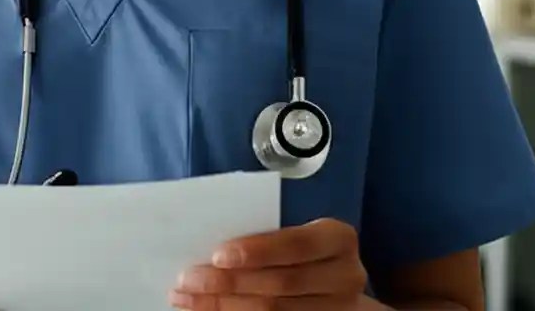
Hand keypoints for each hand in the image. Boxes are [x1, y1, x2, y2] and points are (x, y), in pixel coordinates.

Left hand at [170, 218, 368, 309]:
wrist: (331, 283)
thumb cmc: (297, 247)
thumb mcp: (290, 232)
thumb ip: (261, 235)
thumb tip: (204, 242)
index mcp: (338, 239)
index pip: (297, 244)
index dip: (258, 251)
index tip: (217, 256)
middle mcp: (346, 276)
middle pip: (283, 284)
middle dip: (229, 283)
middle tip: (188, 280)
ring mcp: (339, 308)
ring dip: (224, 306)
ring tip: (187, 299)